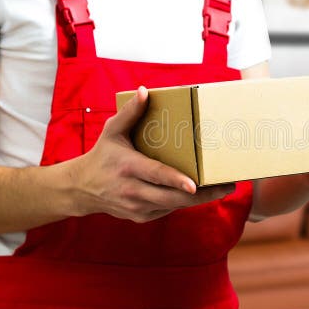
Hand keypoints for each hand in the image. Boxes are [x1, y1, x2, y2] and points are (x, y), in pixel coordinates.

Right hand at [65, 86, 234, 222]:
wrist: (81, 188)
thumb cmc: (102, 156)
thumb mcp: (111, 132)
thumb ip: (130, 113)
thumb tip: (145, 91)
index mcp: (128, 168)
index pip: (155, 175)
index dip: (175, 181)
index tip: (195, 184)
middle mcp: (132, 190)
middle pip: (172, 197)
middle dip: (203, 195)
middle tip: (227, 186)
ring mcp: (137, 207)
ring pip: (173, 206)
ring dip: (198, 200)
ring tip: (222, 188)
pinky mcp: (141, 217)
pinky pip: (167, 210)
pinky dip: (183, 202)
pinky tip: (200, 193)